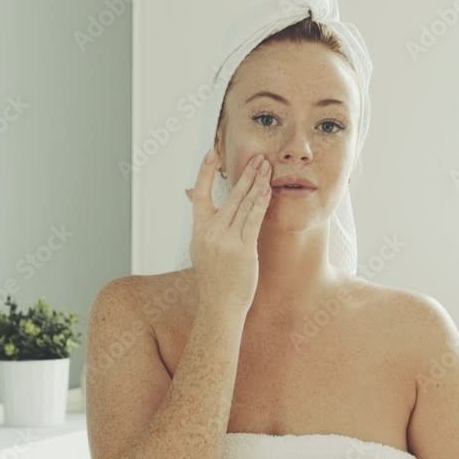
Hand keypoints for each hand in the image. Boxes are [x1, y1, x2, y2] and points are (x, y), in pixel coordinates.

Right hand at [185, 149, 271, 313]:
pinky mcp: (242, 249)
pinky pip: (254, 220)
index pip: (199, 194)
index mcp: (199, 230)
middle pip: (230, 196)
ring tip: (266, 167)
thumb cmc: (214, 278)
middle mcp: (211, 232)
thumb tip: (191, 198)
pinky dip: (261, 203)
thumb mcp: (201, 248)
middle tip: (257, 157)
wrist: (219, 305)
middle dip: (246, 174)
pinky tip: (268, 190)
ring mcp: (226, 240)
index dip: (205, 172)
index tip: (211, 153)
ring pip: (244, 205)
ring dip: (257, 183)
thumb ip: (202, 222)